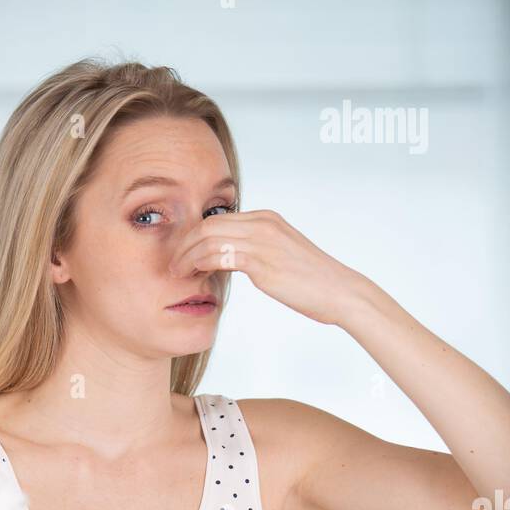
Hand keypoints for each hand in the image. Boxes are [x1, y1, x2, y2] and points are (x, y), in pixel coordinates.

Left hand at [166, 209, 365, 326]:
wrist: (339, 291)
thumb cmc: (313, 282)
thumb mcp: (282, 257)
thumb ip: (258, 252)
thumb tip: (235, 261)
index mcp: (266, 218)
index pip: (217, 218)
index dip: (193, 235)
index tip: (181, 253)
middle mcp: (262, 223)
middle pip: (207, 224)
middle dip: (183, 243)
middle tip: (171, 262)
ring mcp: (262, 240)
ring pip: (208, 237)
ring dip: (186, 255)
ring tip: (175, 272)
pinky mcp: (262, 261)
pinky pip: (220, 255)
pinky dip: (200, 264)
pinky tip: (194, 276)